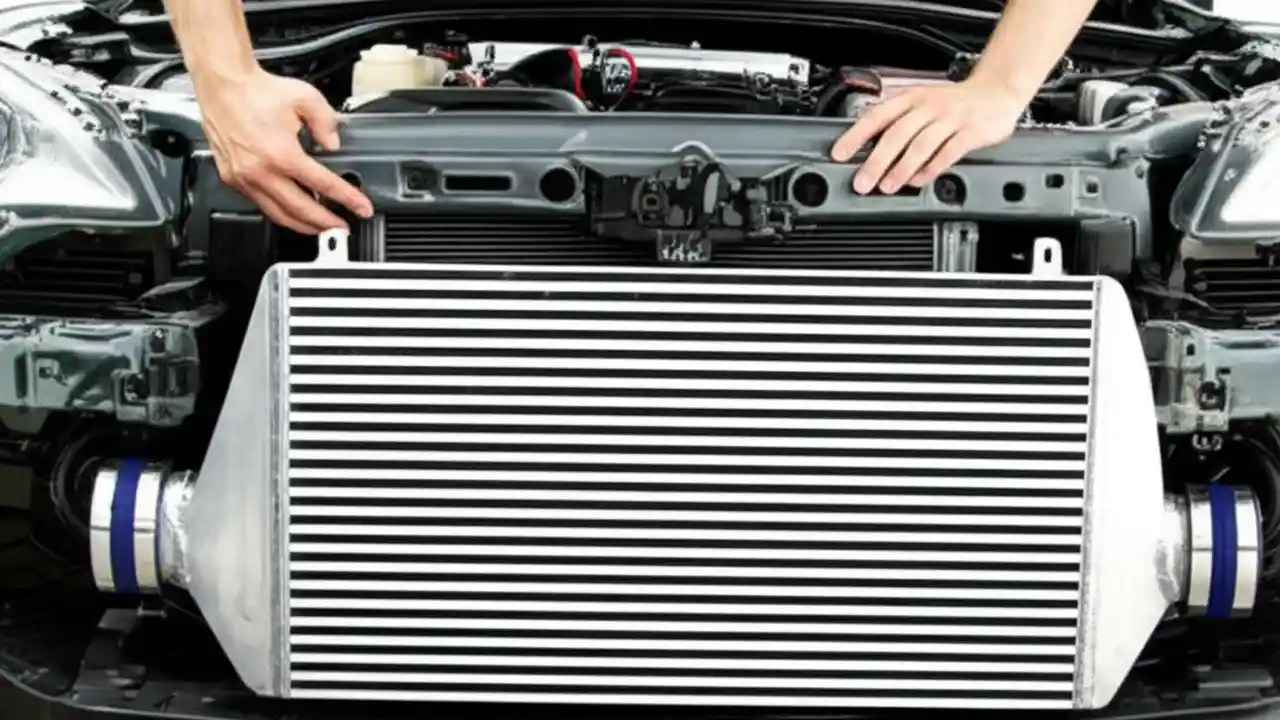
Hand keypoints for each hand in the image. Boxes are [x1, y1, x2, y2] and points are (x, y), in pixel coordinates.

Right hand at [196, 68, 372, 233]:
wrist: (222, 86)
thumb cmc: (255, 91)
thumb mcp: (304, 98)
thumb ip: (326, 122)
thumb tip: (333, 145)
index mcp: (281, 153)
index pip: (323, 184)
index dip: (347, 199)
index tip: (361, 208)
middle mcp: (260, 171)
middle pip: (300, 210)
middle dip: (325, 223)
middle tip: (342, 227)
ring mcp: (243, 178)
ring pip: (278, 214)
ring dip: (302, 225)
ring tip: (320, 227)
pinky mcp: (231, 179)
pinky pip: (260, 204)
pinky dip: (280, 212)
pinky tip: (293, 211)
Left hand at [830, 77, 1026, 194]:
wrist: (997, 91)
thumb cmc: (953, 102)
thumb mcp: (920, 101)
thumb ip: (896, 122)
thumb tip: (864, 148)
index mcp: (910, 98)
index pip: (877, 116)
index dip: (856, 136)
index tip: (840, 154)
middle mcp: (928, 107)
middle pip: (896, 134)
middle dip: (876, 161)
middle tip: (862, 182)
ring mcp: (950, 119)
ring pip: (921, 144)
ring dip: (901, 168)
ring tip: (887, 186)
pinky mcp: (970, 132)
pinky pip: (948, 152)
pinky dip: (931, 169)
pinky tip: (918, 181)